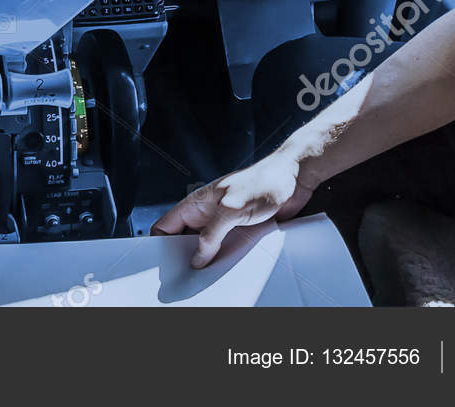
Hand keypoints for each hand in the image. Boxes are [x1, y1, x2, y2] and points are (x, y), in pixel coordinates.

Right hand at [151, 150, 313, 267]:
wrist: (294, 179)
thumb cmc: (263, 183)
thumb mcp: (232, 209)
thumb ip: (212, 233)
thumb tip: (197, 257)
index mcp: (196, 203)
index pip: (165, 226)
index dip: (160, 244)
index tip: (165, 264)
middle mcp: (206, 213)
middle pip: (184, 241)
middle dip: (184, 258)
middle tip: (189, 275)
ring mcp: (222, 223)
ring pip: (205, 247)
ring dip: (207, 260)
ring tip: (210, 275)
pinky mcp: (239, 230)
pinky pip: (225, 249)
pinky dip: (224, 260)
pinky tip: (228, 269)